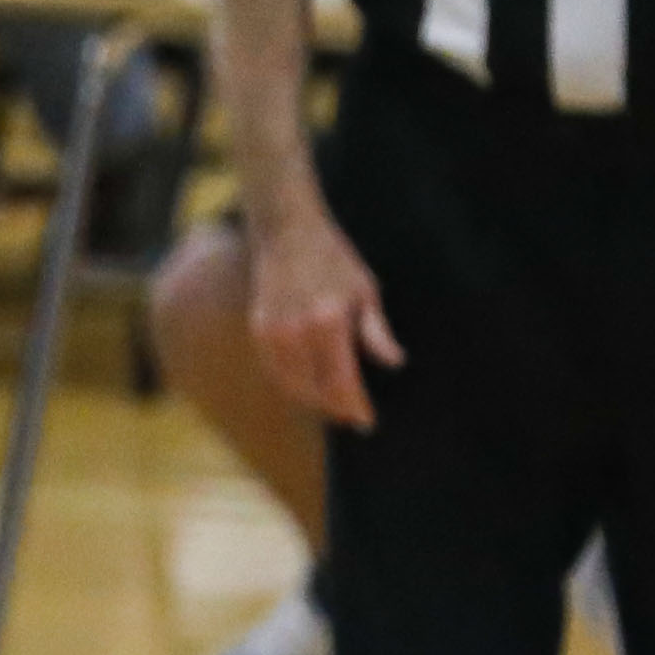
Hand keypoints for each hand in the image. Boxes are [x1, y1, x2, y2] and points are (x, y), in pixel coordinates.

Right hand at [248, 204, 401, 429]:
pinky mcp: (259, 328)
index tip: (367, 422)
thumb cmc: (334, 259)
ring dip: (313, 400)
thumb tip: (394, 363)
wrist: (287, 232)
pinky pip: (275, 370)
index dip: (355, 406)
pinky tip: (308, 387)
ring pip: (292, 384)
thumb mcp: (365, 291)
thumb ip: (377, 332)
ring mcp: (274, 331)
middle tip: (352, 416)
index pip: (342, 381)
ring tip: (332, 407)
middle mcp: (298, 331)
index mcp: (329, 321)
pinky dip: (291, 384)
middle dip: (336, 407)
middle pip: (316, 389)